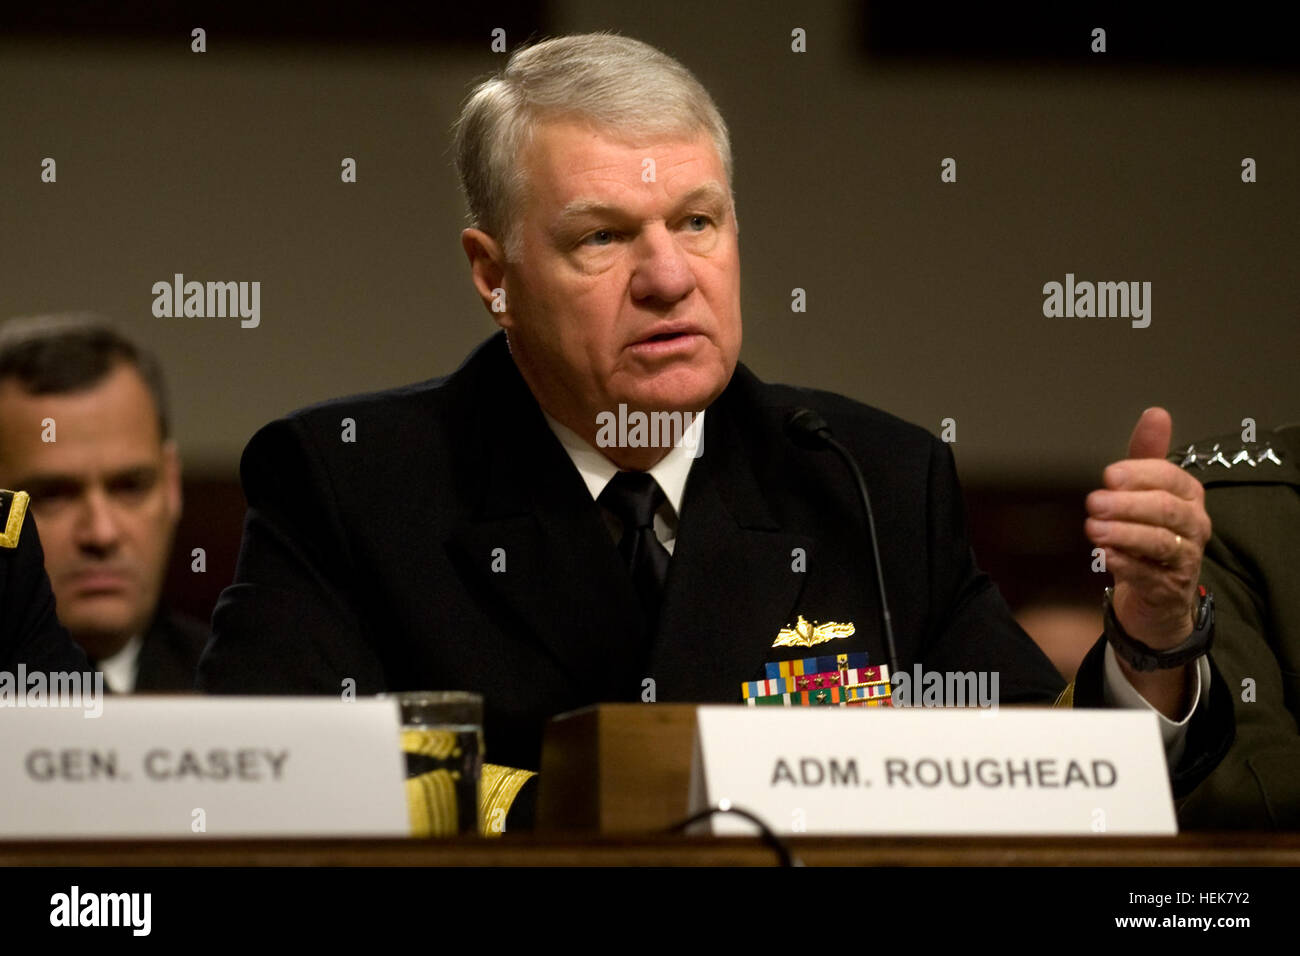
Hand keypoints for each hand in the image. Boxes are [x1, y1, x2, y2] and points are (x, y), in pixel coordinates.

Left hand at [1085, 407, 1209, 648]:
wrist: (1158, 594)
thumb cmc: (1151, 532)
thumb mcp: (1147, 492)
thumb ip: (1147, 456)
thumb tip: (1156, 414)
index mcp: (1189, 495)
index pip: (1169, 478)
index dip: (1140, 475)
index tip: (1108, 475)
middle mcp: (1193, 525)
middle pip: (1165, 510)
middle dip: (1128, 504)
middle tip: (1093, 502)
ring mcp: (1184, 559)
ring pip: (1158, 542)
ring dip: (1123, 533)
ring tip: (1093, 529)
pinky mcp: (1167, 588)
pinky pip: (1148, 574)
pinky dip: (1124, 563)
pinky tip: (1103, 556)